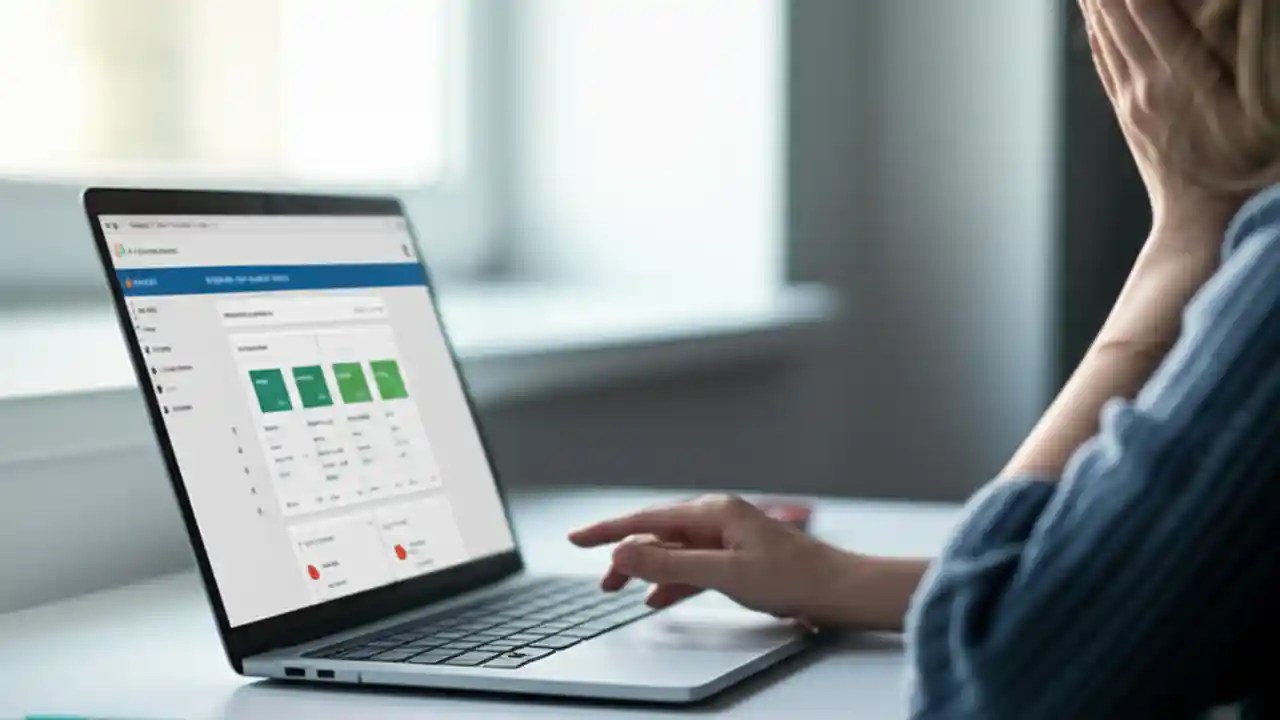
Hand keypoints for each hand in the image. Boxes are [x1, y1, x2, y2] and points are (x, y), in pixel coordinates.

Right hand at [569, 494, 917, 628]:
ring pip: (672, 553)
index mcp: (713, 512)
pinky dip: (671, 582)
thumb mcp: (724, 573)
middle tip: (596, 578)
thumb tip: (627, 555)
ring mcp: (726, 539)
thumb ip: (672, 565)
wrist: (838, 591)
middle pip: (656, 535)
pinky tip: (656, 599)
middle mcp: (717, 519)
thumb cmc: (793, 576)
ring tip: (617, 591)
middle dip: (624, 555)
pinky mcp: (735, 559)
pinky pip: (691, 567)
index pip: (647, 520)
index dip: (609, 531)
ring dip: (645, 572)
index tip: (577, 538)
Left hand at [1081, 0, 1251, 239]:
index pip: (1146, 11)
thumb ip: (1239, 59)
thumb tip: (1232, 18)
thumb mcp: (1253, 109)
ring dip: (1093, 4)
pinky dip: (1097, 36)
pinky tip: (1093, 19)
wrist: (1203, 220)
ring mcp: (1132, 103)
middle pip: (1116, 20)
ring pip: (1106, 41)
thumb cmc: (1245, 167)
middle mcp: (1147, 87)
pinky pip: (1105, 66)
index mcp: (1180, 78)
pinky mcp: (1126, 116)